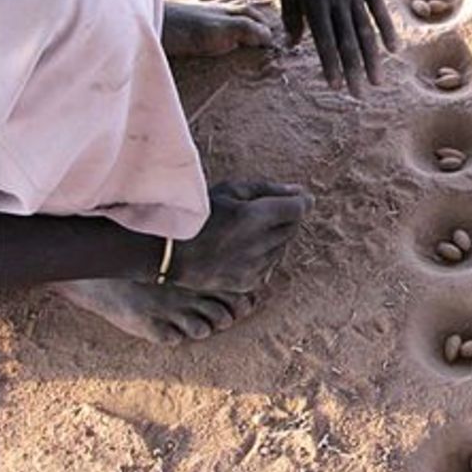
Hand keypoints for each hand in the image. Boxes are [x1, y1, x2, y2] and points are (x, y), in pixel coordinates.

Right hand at [169, 181, 313, 292]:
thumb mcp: (231, 190)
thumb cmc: (201, 213)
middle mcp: (259, 243)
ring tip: (248, 231)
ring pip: (283, 247)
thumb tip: (301, 192)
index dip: (302, 201)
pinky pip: (271, 265)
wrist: (169, 252)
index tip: (300, 198)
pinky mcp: (249, 282)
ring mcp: (255, 266)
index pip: (298, 208)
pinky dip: (265, 256)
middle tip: (265, 213)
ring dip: (275, 237)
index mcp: (255, 216)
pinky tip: (244, 249)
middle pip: (293, 227)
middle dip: (286, 218)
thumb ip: (269, 189)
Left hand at [276, 0, 394, 95]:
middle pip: (347, 42)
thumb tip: (293, 42)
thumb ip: (291, 13)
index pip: (323, 40)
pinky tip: (393, 49)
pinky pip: (378, 10)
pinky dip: (386, 30)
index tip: (334, 85)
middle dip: (352, 71)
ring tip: (377, 80)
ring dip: (371, 58)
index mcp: (313, 1)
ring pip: (365, 31)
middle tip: (359, 95)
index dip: (329, 64)